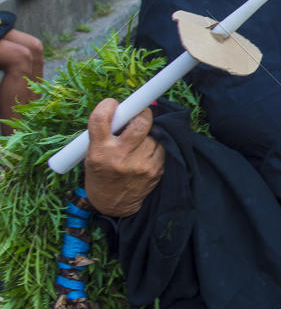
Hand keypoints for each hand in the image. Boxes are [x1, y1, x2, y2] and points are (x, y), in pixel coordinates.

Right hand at [83, 98, 164, 216]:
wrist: (113, 203)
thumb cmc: (101, 172)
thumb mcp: (92, 151)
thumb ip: (105, 130)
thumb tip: (125, 106)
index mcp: (99, 151)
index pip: (102, 119)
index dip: (108, 106)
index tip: (113, 104)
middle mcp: (120, 157)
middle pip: (141, 122)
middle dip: (141, 113)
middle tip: (138, 114)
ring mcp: (141, 165)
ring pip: (154, 133)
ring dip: (148, 131)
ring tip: (138, 139)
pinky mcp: (155, 170)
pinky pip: (161, 146)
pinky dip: (155, 144)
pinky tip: (146, 150)